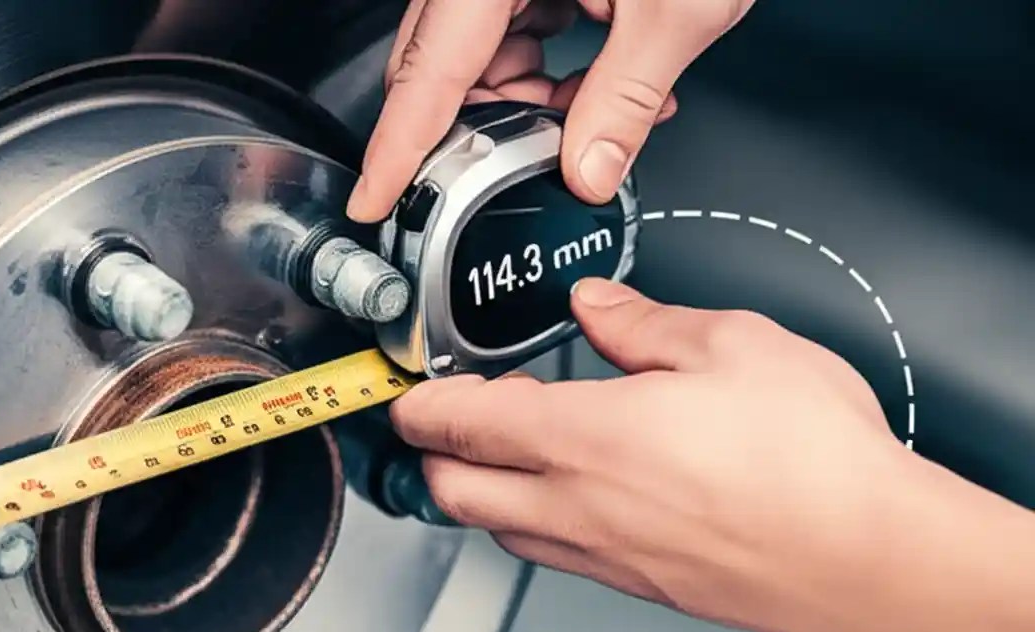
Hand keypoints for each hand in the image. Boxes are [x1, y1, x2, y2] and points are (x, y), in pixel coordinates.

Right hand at [347, 0, 754, 221]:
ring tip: (597, 112)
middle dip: (484, 128)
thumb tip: (590, 169)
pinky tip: (598, 82)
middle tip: (520, 169)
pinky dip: (551, 69)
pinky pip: (516, 32)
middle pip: (443, 66)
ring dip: (530, 103)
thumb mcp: (674, 11)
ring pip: (482, 57)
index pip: (427, 72)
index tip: (372, 198)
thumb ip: (624, 100)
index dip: (396, 147)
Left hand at [389, 278, 913, 631]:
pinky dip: (531, 520)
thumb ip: (644, 321)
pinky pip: (552, 554)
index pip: (455, 424)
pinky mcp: (638, 585)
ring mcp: (604, 556)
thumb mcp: (733, 345)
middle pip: (451, 490)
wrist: (875, 564)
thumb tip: (599, 304)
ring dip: (480, 488)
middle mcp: (577, 506)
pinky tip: (571, 490)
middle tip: (445, 414)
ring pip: (495, 530)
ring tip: (507, 446)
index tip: (409, 386)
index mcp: (583, 437)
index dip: (416, 402)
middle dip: (429, 452)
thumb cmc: (816, 465)